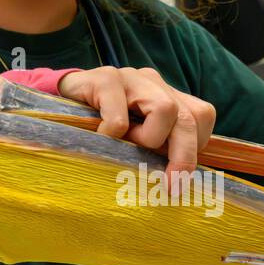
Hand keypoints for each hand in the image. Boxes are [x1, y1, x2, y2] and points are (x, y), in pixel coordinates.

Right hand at [57, 67, 215, 183]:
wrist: (60, 99)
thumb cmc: (101, 126)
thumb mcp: (135, 139)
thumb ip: (158, 150)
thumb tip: (180, 183)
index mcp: (168, 95)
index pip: (202, 116)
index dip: (196, 146)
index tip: (178, 174)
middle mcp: (154, 83)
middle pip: (190, 117)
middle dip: (184, 157)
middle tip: (170, 186)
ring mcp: (132, 77)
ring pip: (165, 110)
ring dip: (147, 139)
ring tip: (125, 145)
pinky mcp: (105, 79)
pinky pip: (120, 117)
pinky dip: (112, 135)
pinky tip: (100, 138)